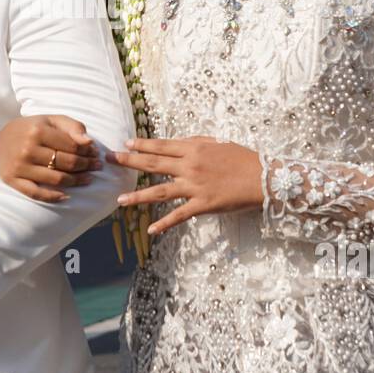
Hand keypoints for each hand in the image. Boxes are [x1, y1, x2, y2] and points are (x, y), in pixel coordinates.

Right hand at [0, 114, 101, 201]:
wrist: (3, 137)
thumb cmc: (33, 128)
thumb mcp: (52, 120)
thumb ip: (73, 127)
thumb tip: (89, 143)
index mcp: (38, 131)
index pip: (72, 146)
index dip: (88, 151)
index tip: (96, 153)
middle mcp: (27, 149)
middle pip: (66, 163)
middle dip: (86, 165)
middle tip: (97, 166)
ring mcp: (19, 166)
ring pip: (56, 179)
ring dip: (76, 181)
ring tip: (88, 178)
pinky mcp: (12, 180)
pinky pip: (36, 194)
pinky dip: (53, 197)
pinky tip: (67, 196)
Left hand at [106, 136, 263, 234]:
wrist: (262, 177)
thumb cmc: (242, 159)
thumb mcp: (218, 143)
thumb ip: (197, 143)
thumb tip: (180, 143)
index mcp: (194, 149)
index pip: (161, 146)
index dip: (142, 145)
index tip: (126, 144)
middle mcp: (190, 166)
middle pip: (153, 164)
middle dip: (129, 161)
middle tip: (111, 160)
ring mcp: (194, 186)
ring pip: (160, 191)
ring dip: (138, 196)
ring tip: (119, 199)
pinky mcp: (202, 205)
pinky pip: (179, 215)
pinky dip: (164, 223)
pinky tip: (150, 229)